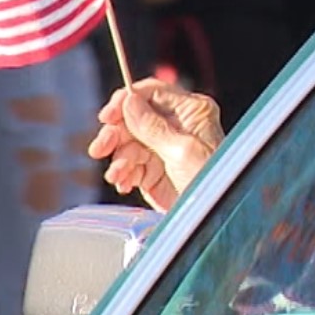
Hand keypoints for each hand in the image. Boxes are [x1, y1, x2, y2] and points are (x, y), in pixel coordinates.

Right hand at [88, 78, 224, 209]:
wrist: (214, 221)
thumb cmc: (212, 183)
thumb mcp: (183, 151)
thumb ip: (153, 126)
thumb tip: (129, 101)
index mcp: (191, 112)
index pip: (151, 93)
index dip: (126, 102)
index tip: (107, 116)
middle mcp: (176, 126)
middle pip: (134, 118)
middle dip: (115, 134)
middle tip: (100, 148)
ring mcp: (163, 149)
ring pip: (127, 143)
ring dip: (118, 159)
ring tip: (116, 175)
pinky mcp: (153, 172)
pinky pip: (129, 165)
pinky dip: (122, 173)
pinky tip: (123, 183)